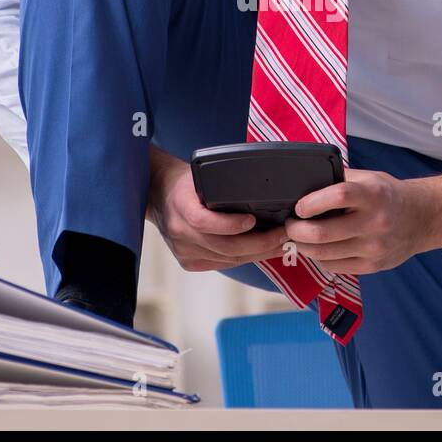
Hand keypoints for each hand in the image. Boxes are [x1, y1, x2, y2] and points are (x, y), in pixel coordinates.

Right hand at [146, 148, 290, 271]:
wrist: (157, 195)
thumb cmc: (185, 183)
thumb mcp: (200, 176)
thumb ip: (222, 187)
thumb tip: (262, 193)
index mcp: (180, 205)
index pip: (204, 221)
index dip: (230, 225)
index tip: (253, 220)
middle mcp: (180, 232)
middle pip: (224, 246)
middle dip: (260, 243)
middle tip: (284, 234)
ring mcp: (183, 251)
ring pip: (228, 259)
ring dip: (258, 253)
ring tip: (280, 244)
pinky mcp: (188, 262)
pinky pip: (223, 264)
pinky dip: (245, 258)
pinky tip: (262, 251)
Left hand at [283, 169, 441, 274]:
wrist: (423, 218)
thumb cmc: (389, 195)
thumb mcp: (369, 178)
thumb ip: (340, 179)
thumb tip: (304, 183)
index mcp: (373, 195)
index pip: (338, 196)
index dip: (312, 202)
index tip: (298, 206)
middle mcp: (375, 222)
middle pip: (324, 233)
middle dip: (297, 230)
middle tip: (290, 225)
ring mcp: (374, 248)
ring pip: (325, 254)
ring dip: (303, 247)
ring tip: (299, 237)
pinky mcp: (373, 266)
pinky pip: (335, 267)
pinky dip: (321, 258)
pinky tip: (319, 248)